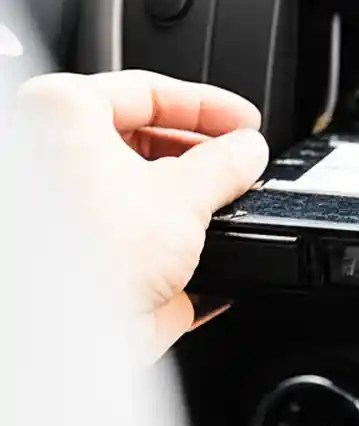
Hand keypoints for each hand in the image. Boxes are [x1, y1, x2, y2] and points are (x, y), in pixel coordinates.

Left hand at [6, 71, 267, 359]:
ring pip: (132, 190)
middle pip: (139, 139)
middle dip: (197, 157)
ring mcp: (54, 206)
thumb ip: (228, 163)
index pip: (148, 90)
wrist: (63, 335)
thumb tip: (249, 151)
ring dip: (182, 204)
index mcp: (59, 111)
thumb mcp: (187, 195)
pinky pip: (126, 236)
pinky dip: (163, 244)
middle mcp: (43, 151)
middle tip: (239, 169)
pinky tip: (200, 260)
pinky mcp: (70, 256)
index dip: (210, 107)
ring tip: (220, 218)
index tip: (247, 124)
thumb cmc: (92, 253)